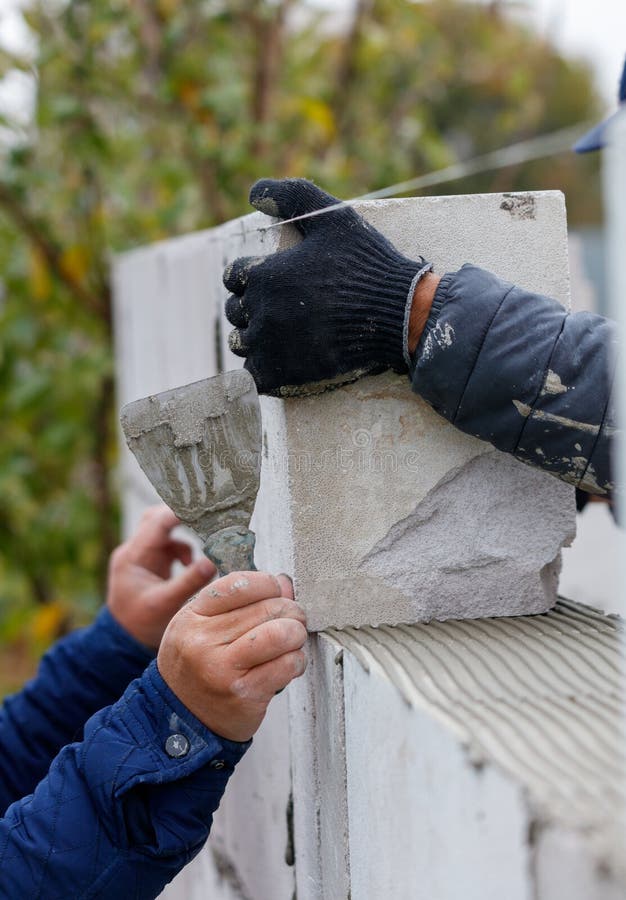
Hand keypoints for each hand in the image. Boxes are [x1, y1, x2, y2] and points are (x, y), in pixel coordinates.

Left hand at [106, 505, 215, 649]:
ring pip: (164, 528)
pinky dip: (184, 548)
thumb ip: (189, 582)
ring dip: (184, 534)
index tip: (205, 508)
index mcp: (132, 556)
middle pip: (157, 517)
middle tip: (207, 519)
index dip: (181, 512)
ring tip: (203, 547)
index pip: (157, 522)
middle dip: (182, 516)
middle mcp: (134, 550)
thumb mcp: (166, 604)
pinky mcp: (151, 562)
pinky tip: (193, 565)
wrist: (125, 640)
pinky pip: (169, 543)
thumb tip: (212, 561)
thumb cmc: (141, 624)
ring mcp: (142, 555)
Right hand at [157, 571, 306, 741]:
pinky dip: (297, 661)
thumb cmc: (198, 666)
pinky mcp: (243, 693)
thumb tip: (284, 583)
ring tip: (293, 639)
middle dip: (290, 611)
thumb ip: (240, 602)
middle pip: (266, 608)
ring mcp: (222, 669)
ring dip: (296, 634)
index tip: (276, 593)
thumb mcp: (203, 627)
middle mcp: (203, 641)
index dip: (268, 584)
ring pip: (280, 634)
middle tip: (293, 619)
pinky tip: (290, 664)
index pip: (239, 584)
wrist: (181, 720)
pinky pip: (286, 665)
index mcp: (192, 617)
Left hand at [223, 178, 431, 395]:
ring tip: (281, 336)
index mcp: (264, 274)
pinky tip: (282, 362)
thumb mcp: (332, 218)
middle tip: (282, 310)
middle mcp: (260, 310)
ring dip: (254, 339)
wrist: (398, 313)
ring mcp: (270, 345)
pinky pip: (254, 376)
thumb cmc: (367, 265)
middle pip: (236, 312)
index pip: (233, 277)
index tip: (275, 283)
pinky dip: (262, 371)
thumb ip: (291, 197)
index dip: (250, 278)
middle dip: (251, 308)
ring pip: (242, 344)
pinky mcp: (283, 373)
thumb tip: (253, 191)